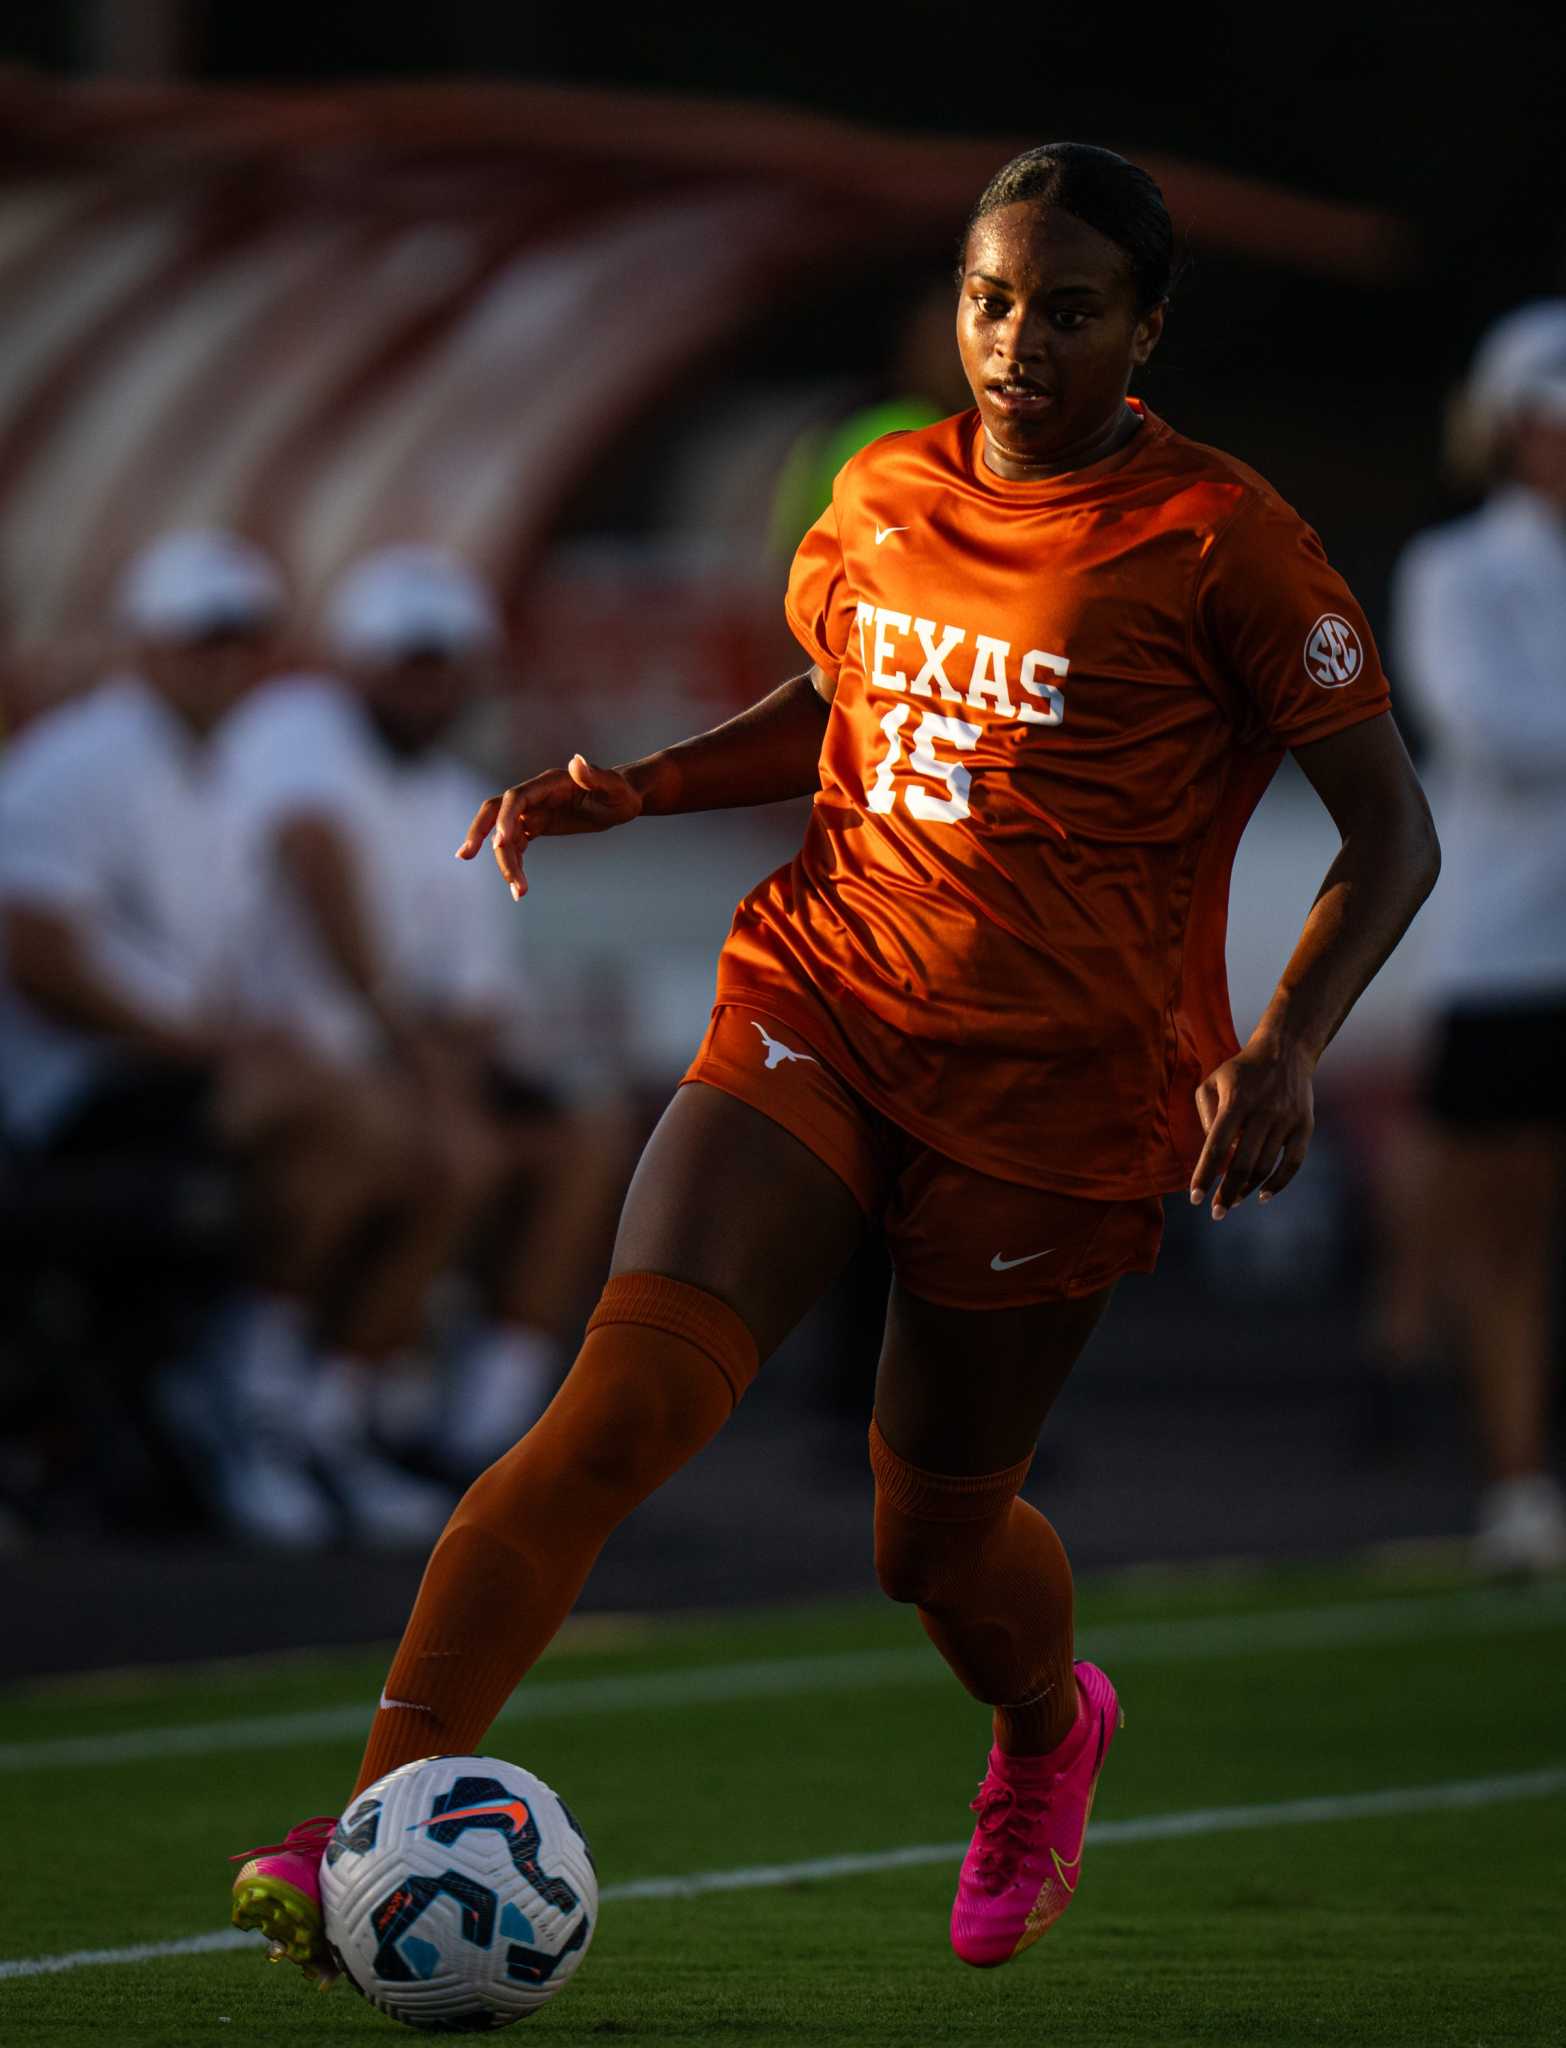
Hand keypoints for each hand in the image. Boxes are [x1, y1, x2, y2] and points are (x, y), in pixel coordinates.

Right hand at [456, 754, 643, 900]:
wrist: (623, 798)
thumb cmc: (621, 791)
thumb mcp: (614, 786)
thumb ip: (595, 775)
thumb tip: (576, 760)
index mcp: (548, 783)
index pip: (515, 798)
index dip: (505, 818)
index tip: (502, 842)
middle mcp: (534, 795)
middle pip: (495, 812)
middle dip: (479, 832)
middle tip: (465, 856)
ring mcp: (532, 811)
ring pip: (505, 835)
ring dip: (504, 862)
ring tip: (518, 892)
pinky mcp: (536, 825)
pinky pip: (516, 845)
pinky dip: (513, 864)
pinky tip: (517, 886)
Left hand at [1189, 1032, 1315, 1220]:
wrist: (1286, 1052)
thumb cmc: (1240, 1072)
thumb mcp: (1212, 1083)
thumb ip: (1206, 1117)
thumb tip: (1213, 1155)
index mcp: (1236, 1102)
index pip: (1216, 1146)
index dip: (1205, 1175)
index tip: (1194, 1199)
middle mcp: (1263, 1112)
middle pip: (1242, 1163)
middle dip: (1226, 1193)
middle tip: (1216, 1212)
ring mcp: (1287, 1120)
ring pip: (1265, 1166)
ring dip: (1247, 1190)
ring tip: (1232, 1201)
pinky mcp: (1305, 1126)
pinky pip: (1293, 1163)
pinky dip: (1278, 1183)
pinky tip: (1263, 1196)